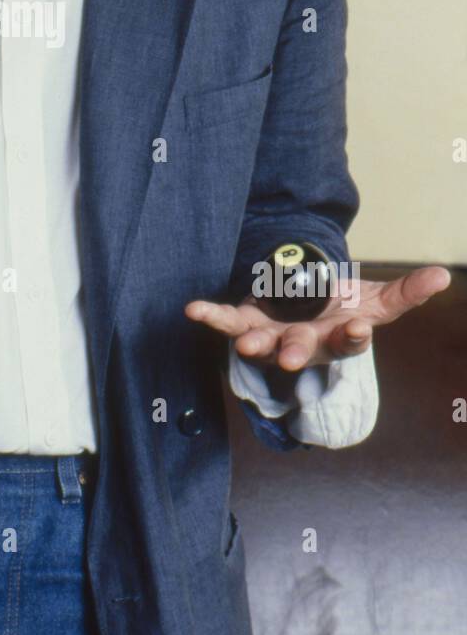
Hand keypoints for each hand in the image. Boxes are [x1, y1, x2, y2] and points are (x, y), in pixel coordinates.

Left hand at [184, 264, 451, 371]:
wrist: (308, 307)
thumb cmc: (344, 308)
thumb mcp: (378, 299)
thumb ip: (408, 291)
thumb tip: (443, 275)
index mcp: (339, 338)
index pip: (350, 341)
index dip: (353, 335)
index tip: (357, 328)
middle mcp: (305, 343)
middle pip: (301, 349)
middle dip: (294, 352)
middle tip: (288, 358)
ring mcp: (273, 336)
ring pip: (262, 343)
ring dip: (253, 344)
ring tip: (244, 346)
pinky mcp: (247, 323)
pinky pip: (227, 320)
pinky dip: (210, 316)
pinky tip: (193, 309)